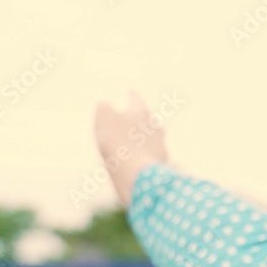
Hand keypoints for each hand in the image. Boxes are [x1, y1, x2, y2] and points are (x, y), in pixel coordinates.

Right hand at [94, 92, 167, 206]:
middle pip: (146, 120)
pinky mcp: (162, 164)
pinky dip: (143, 157)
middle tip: (128, 123)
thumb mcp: (104, 118)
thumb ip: (104, 108)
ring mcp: (161, 146)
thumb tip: (106, 106)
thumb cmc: (117, 142)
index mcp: (142, 112)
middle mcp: (156, 128)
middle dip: (137, 121)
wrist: (136, 174)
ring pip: (151, 139)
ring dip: (141, 141)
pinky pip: (151, 156)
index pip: (136, 100)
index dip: (131, 96)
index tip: (131, 92)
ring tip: (129, 146)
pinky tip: (135, 163)